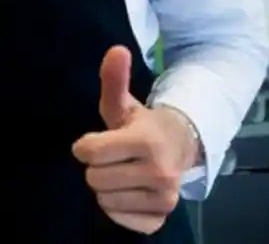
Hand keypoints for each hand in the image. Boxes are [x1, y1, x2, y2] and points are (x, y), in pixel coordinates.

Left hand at [72, 46, 199, 233]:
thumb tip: (116, 49)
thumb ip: (114, 80)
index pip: (87, 152)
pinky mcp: (160, 218)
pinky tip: (131, 191)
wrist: (181, 149)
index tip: (101, 141)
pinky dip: (118, 207)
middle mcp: (159, 173)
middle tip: (116, 157)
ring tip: (124, 171)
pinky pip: (119, 219)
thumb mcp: (124, 104)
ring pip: (103, 199)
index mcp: (146, 142)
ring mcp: (163, 199)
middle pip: (93, 178)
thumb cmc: (142, 125)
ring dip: (108, 186)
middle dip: (98, 166)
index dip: (87, 145)